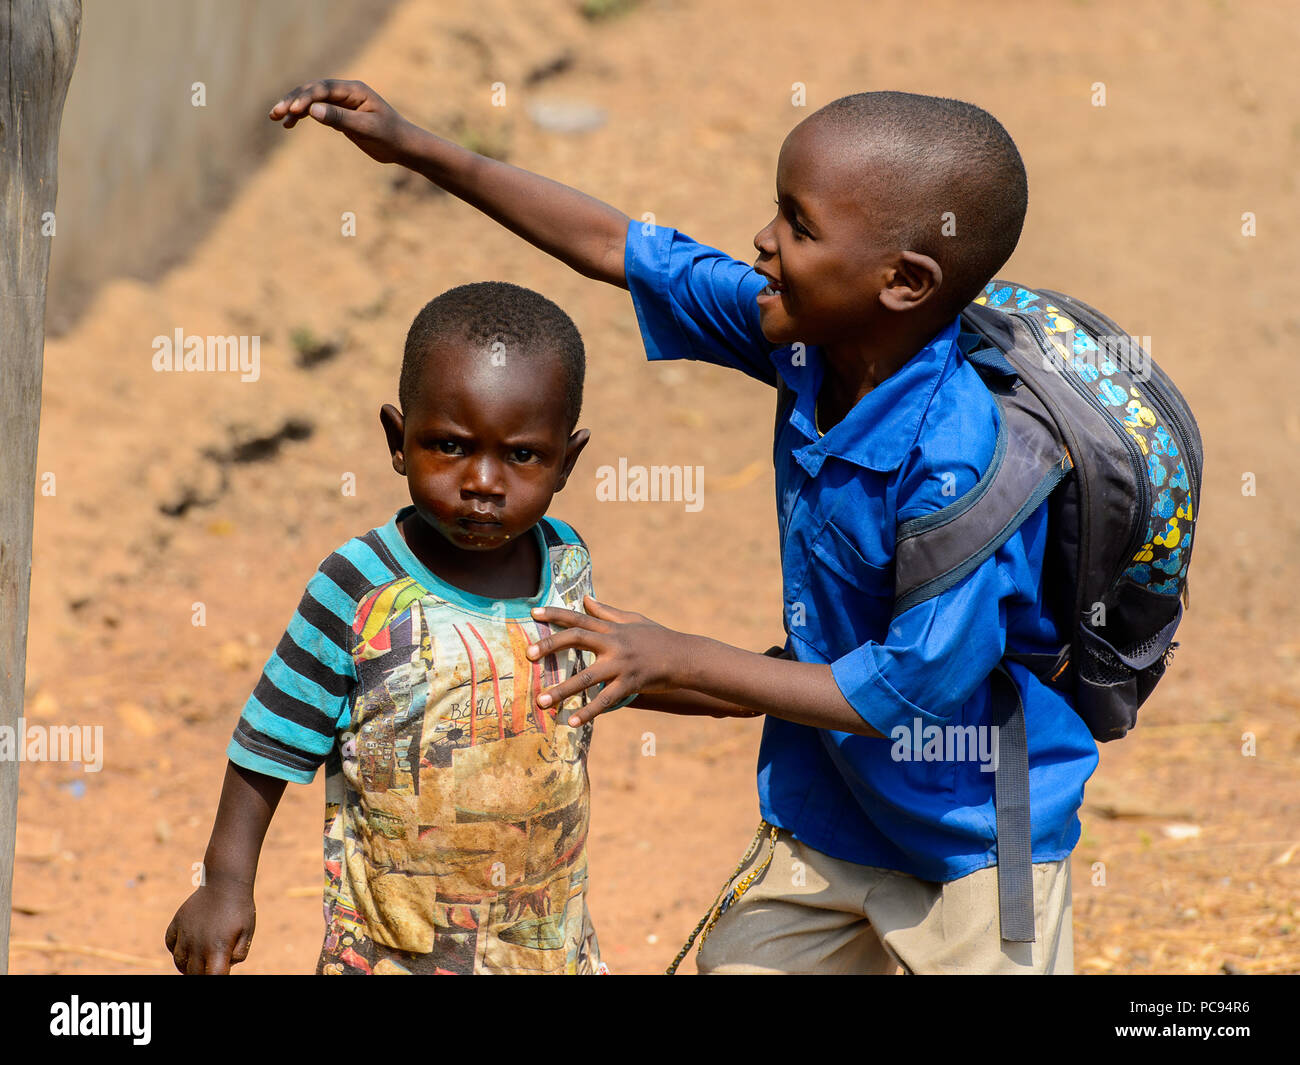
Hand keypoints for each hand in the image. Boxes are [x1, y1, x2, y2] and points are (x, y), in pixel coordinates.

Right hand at [164, 876, 256, 974]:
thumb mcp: (247, 933)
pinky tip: (186, 946)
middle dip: (202, 974)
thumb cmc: (240, 909)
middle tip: (209, 967)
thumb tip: (224, 966)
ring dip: (187, 966)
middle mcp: (198, 945)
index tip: (219, 972)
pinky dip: (175, 949)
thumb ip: (238, 954)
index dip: (216, 978)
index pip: (212, 977)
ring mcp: (184, 935)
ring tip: (197, 962)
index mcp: (218, 949)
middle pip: (194, 973)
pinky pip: (170, 943)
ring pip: (179, 962)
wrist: (226, 883)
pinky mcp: (176, 924)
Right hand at [269, 78, 410, 164]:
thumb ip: (340, 118)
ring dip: (293, 107)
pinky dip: (302, 116)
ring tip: (276, 117)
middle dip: (293, 100)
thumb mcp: (366, 128)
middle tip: (275, 112)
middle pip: (313, 90)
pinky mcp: (340, 115)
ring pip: (311, 100)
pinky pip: (316, 111)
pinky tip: (289, 124)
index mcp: (354, 90)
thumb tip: (313, 110)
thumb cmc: (390, 136)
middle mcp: (346, 92)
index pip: (323, 89)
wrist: (403, 146)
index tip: (293, 111)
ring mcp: (341, 102)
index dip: (306, 98)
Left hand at [527, 596, 684, 726]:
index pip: (578, 618)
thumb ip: (606, 612)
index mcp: (611, 628)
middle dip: (551, 646)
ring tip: (541, 702)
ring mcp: (622, 664)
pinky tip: (572, 722)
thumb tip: (584, 598)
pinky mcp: (631, 684)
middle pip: (577, 639)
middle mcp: (614, 643)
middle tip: (528, 655)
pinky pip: (606, 700)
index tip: (532, 613)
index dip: (555, 614)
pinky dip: (588, 711)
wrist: (685, 657)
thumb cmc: (658, 637)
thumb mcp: (632, 620)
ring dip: (563, 689)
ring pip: (587, 677)